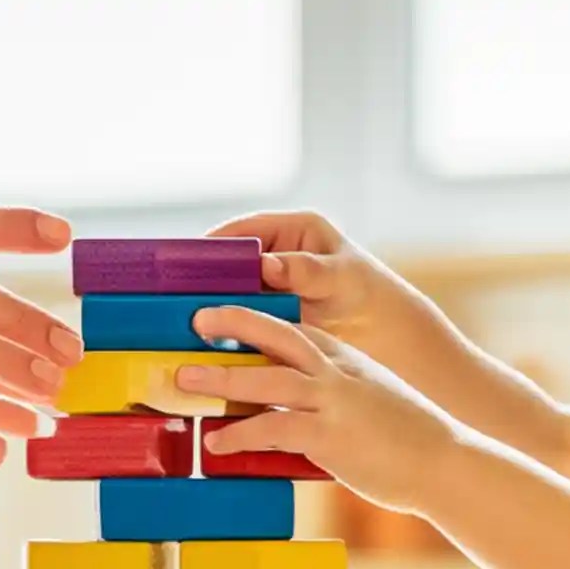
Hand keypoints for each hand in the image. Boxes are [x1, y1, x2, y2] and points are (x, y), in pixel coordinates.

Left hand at [175, 306, 464, 512]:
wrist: (446, 463)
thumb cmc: (402, 435)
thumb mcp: (363, 396)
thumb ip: (324, 391)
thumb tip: (282, 402)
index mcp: (342, 357)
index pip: (289, 326)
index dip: (251, 318)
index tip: (216, 313)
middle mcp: (335, 371)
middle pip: (276, 335)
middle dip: (233, 324)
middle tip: (193, 320)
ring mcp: (334, 401)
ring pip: (268, 377)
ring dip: (222, 377)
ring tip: (184, 379)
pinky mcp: (331, 436)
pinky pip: (276, 428)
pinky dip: (241, 434)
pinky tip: (216, 444)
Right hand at [206, 212, 417, 346]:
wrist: (389, 338)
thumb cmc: (371, 296)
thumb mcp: (341, 277)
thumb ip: (306, 269)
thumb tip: (266, 264)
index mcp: (294, 231)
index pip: (244, 230)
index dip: (216, 243)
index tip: (190, 259)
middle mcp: (276, 254)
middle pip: (230, 260)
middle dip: (207, 276)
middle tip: (180, 292)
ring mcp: (269, 287)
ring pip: (230, 289)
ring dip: (212, 302)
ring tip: (187, 316)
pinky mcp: (267, 314)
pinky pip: (239, 315)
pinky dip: (224, 324)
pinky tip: (208, 336)